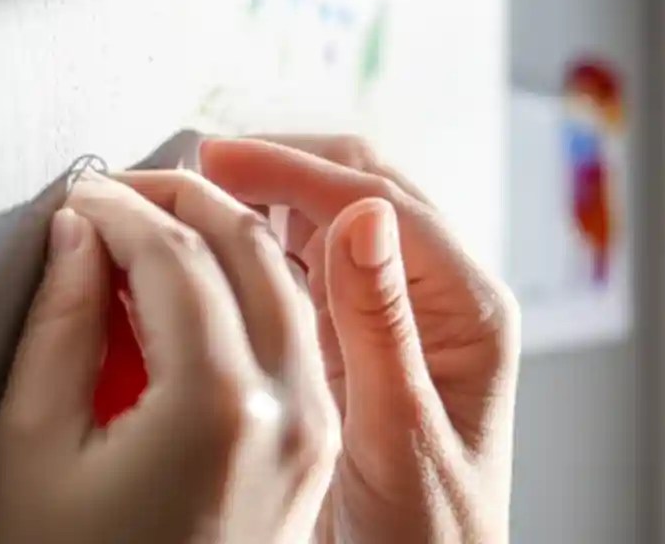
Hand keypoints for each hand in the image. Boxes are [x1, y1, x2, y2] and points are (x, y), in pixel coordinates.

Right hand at [0, 170, 339, 543]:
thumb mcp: (33, 451)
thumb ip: (58, 326)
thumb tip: (76, 239)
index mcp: (223, 407)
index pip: (178, 252)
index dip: (120, 207)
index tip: (79, 195)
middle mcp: (292, 413)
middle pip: (250, 249)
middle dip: (184, 195)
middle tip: (118, 189)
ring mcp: (314, 434)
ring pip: (287, 283)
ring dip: (225, 232)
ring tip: (154, 218)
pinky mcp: (314, 450)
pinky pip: (295, 333)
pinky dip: (249, 286)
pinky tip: (197, 281)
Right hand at [201, 136, 520, 543]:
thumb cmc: (430, 534)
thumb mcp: (403, 438)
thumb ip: (382, 328)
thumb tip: (362, 215)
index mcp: (466, 309)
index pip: (378, 201)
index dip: (293, 169)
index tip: (220, 158)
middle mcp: (437, 294)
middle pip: (360, 184)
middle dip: (279, 162)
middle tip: (198, 164)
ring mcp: (395, 308)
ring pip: (331, 212)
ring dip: (267, 190)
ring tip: (197, 190)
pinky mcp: (357, 330)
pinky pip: (310, 257)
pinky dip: (263, 236)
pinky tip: (217, 241)